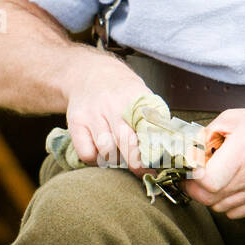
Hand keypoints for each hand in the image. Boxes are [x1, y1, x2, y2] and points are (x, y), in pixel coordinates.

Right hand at [65, 55, 149, 173]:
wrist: (89, 73)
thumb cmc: (121, 91)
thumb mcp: (141, 96)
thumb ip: (154, 119)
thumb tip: (168, 147)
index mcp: (134, 97)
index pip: (147, 128)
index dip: (153, 149)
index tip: (157, 164)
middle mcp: (112, 104)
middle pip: (126, 141)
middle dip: (136, 162)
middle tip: (143, 171)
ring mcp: (92, 114)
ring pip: (106, 150)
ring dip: (115, 160)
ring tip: (120, 157)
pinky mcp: (76, 123)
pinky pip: (87, 153)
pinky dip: (96, 160)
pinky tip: (101, 153)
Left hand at [184, 98, 244, 218]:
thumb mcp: (230, 119)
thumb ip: (204, 137)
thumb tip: (186, 153)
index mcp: (241, 154)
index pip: (207, 182)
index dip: (193, 178)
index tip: (189, 170)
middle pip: (209, 198)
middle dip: (196, 188)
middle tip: (196, 175)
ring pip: (219, 208)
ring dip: (212, 195)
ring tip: (219, 176)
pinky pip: (235, 213)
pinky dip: (227, 202)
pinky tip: (233, 185)